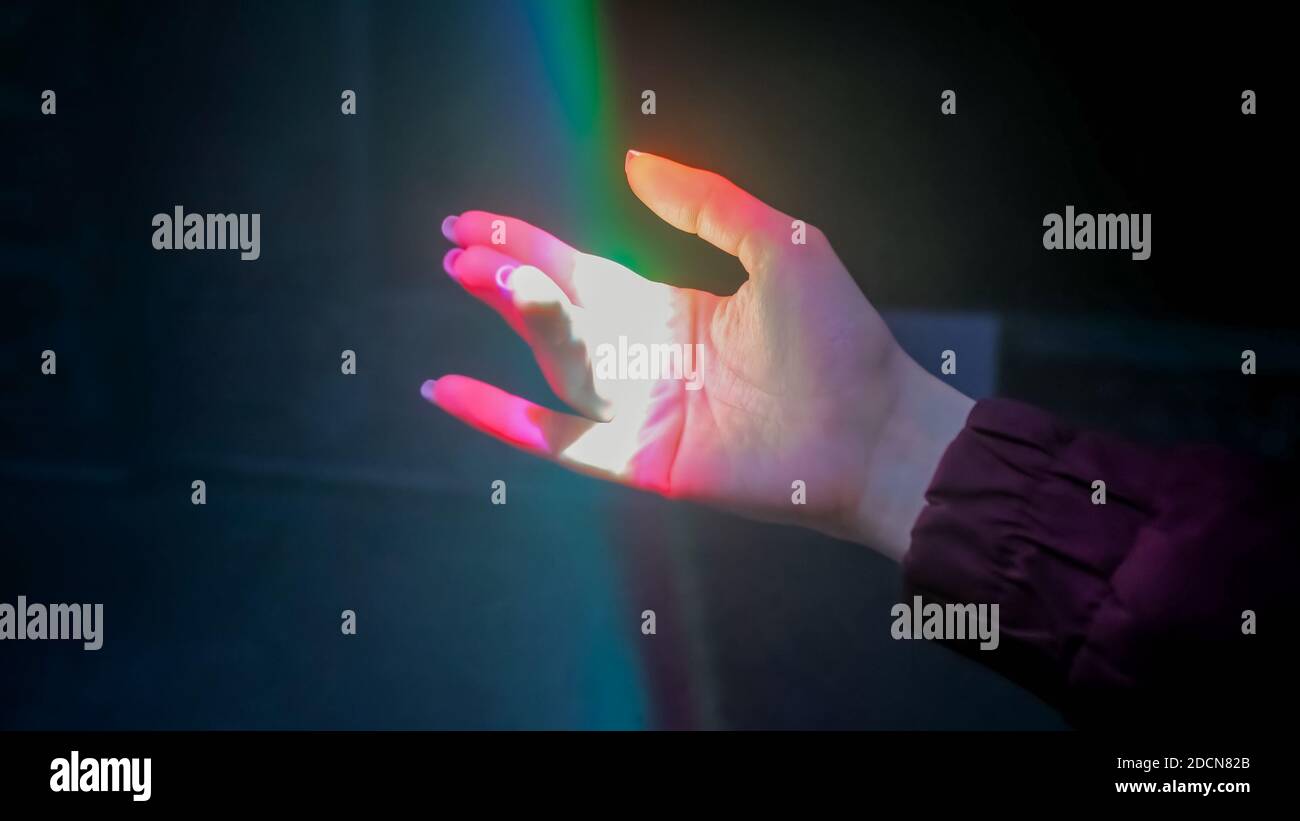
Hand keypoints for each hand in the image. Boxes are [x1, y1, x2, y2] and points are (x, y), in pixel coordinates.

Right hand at [426, 150, 971, 559]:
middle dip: (508, 282)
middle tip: (457, 250)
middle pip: (560, 316)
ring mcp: (643, 413)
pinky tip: (453, 390)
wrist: (876, 425)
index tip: (473, 224)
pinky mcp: (643, 461)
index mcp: (673, 312)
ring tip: (485, 277)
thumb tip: (632, 162)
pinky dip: (506, 420)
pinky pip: (563, 441)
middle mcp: (649, 361)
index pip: (583, 274)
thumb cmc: (839, 337)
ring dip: (521, 322)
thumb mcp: (776, 244)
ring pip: (561, 364)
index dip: (527, 248)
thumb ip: (705, 204)